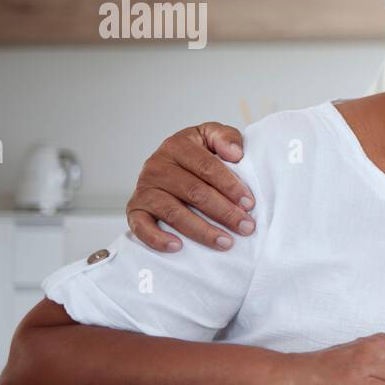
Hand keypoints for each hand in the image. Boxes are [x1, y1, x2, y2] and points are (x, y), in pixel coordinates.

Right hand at [126, 123, 255, 251]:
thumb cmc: (196, 155)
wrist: (168, 165)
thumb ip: (226, 137)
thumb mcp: (211, 137)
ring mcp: (144, 188)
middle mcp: (157, 166)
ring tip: (225, 242)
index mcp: (177, 145)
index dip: (230, 186)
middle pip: (194, 192)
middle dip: (224, 212)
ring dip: (202, 230)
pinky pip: (141, 226)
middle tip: (246, 227)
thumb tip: (235, 153)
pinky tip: (177, 247)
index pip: (207, 167)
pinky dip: (157, 238)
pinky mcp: (135, 209)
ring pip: (174, 212)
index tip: (249, 203)